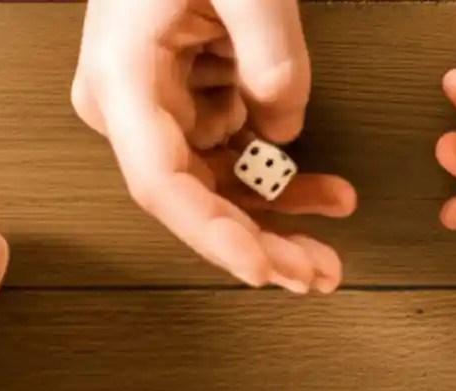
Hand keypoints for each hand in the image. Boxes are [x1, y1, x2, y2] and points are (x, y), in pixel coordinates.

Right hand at [72, 0, 355, 292]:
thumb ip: (271, 54)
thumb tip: (284, 128)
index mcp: (123, 77)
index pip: (161, 182)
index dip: (213, 235)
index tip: (261, 270)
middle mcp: (125, 103)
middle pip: (190, 196)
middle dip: (257, 239)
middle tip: (316, 272)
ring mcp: (149, 104)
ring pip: (212, 183)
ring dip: (275, 211)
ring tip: (332, 229)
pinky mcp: (177, 98)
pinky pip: (226, 151)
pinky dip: (273, 169)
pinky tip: (318, 187)